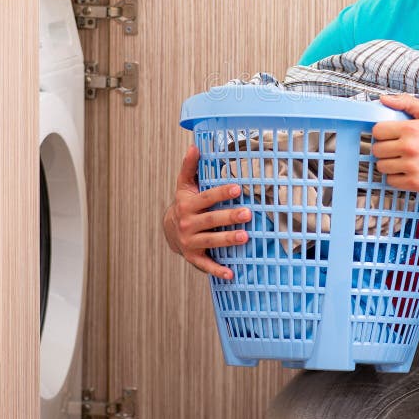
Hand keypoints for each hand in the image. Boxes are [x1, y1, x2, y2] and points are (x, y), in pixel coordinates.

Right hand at [163, 144, 251, 278]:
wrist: (170, 231)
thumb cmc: (185, 204)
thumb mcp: (184, 185)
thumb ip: (189, 167)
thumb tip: (195, 146)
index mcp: (188, 205)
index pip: (206, 198)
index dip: (221, 193)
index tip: (237, 188)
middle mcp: (187, 224)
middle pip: (210, 220)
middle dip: (229, 217)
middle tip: (248, 213)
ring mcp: (190, 242)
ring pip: (210, 241)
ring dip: (227, 240)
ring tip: (245, 237)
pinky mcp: (194, 257)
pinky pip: (206, 264)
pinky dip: (218, 270)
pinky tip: (232, 272)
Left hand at [371, 94, 418, 192]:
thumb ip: (407, 103)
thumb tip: (384, 99)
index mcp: (411, 129)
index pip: (377, 131)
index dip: (382, 133)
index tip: (388, 136)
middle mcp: (409, 148)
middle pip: (377, 150)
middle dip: (384, 148)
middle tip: (395, 148)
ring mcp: (412, 167)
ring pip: (382, 166)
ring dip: (388, 163)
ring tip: (400, 160)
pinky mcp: (415, 183)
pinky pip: (391, 181)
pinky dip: (396, 177)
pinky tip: (406, 171)